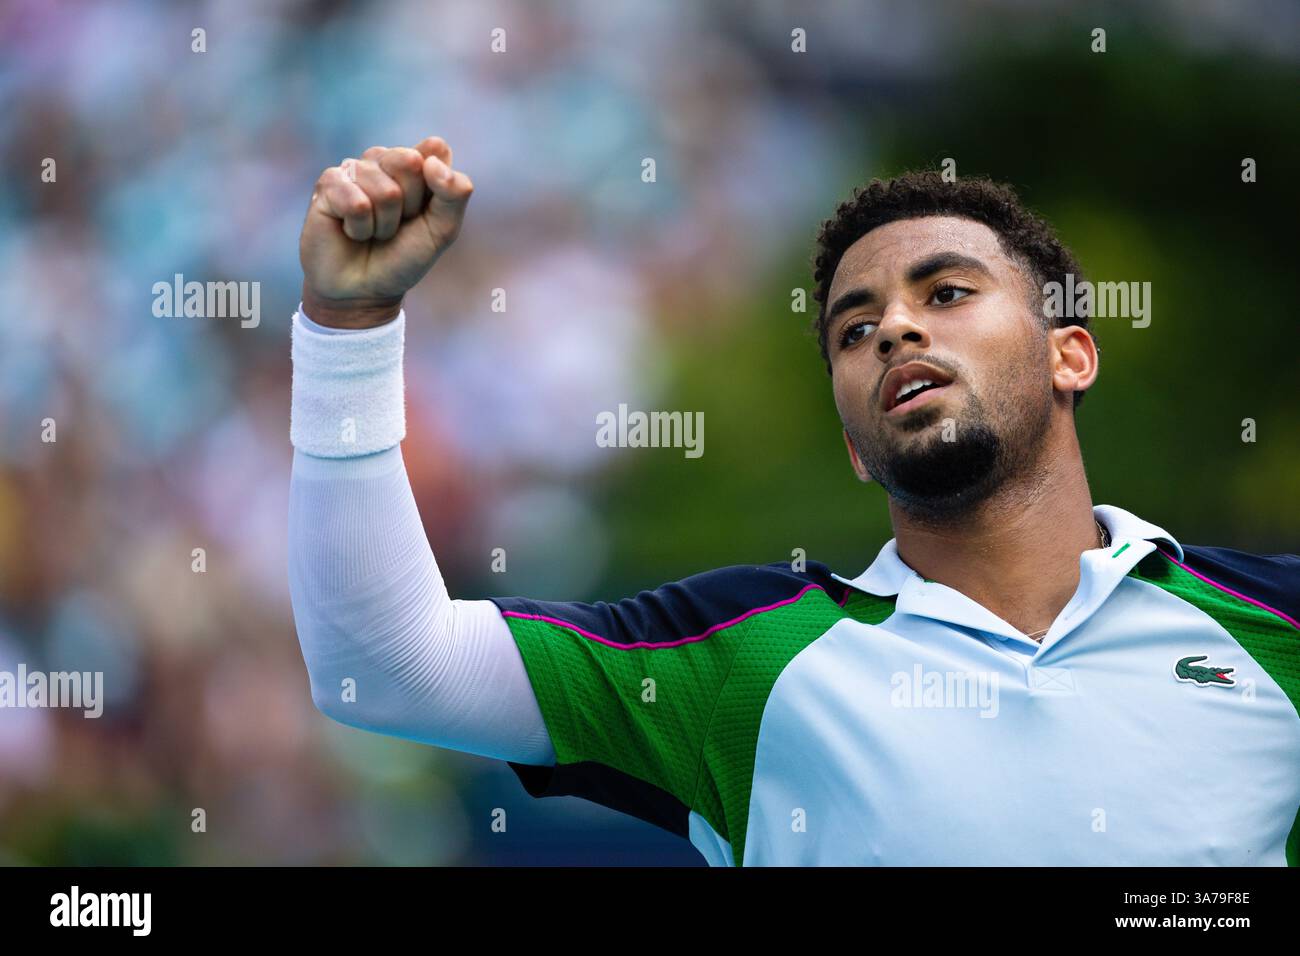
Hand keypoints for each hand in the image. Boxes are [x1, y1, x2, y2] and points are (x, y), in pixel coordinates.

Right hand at [299, 136, 473, 327]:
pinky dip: (360, 229)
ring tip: (374, 232)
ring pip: (384, 190)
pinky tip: (352, 232)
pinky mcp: (328, 184)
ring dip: (383, 224)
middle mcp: (384, 159)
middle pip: (409, 162)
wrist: (365, 290)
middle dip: (408, 206)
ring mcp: (354, 169)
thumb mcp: (442, 230)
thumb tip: (431, 161)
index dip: (436, 188)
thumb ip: (454, 194)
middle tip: (396, 225)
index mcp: (416, 162)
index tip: (423, 212)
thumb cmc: (404, 257)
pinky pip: (356, 203)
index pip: (436, 151)